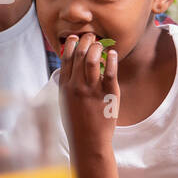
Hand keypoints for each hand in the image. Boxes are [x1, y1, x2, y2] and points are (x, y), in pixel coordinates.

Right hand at [59, 33, 120, 152]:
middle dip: (86, 41)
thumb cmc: (76, 123)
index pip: (66, 58)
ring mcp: (93, 90)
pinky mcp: (108, 95)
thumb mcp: (64, 102)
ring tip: (100, 44)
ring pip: (93, 60)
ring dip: (97, 47)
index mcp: (65, 86)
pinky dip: (111, 59)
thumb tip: (67, 69)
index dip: (72, 44)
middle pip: (80, 55)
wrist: (88, 142)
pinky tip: (113, 53)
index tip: (76, 37)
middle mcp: (77, 86)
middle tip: (91, 36)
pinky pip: (110, 72)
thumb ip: (66, 85)